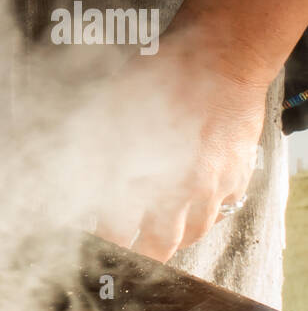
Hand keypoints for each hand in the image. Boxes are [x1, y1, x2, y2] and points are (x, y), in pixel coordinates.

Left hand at [90, 31, 268, 261]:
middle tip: (129, 256)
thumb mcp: (106, 110)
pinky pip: (224, 208)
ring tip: (158, 238)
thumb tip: (71, 181)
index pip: (116, 231)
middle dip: (141, 254)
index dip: (105, 243)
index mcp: (140, 177)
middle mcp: (179, 190)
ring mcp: (213, 185)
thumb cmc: (161, 75)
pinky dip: (207, 213)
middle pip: (159, 244)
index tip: (96, 244)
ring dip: (174, 238)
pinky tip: (194, 209)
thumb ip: (88, 151)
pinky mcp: (238, 174)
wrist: (222, 54)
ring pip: (194, 232)